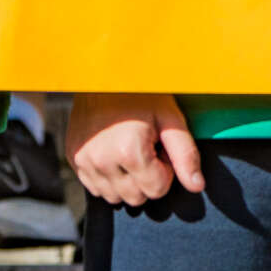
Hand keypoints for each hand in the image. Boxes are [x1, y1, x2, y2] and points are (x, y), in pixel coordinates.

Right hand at [65, 93, 203, 208]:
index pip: (157, 190)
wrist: (104, 73)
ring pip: (114, 197)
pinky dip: (108, 178)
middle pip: (136, 198)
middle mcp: (102, 160)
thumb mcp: (170, 118)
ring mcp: (84, 161)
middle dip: (147, 178)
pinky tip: (113, 153)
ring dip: (127, 181)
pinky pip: (95, 187)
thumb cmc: (142, 93)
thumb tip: (197, 186)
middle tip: (147, 147)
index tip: (160, 147)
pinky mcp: (73, 158)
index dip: (165, 170)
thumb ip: (185, 155)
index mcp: (129, 151)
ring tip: (130, 149)